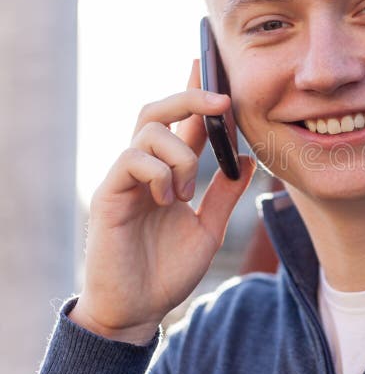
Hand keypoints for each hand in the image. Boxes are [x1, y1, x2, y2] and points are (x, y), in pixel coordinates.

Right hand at [69, 60, 255, 344]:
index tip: (212, 64)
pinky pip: (132, 159)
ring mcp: (124, 179)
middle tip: (222, 101)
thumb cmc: (168, 270)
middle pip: (158, 110)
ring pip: (149, 130)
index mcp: (170, 172)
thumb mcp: (208, 228)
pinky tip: (168, 199)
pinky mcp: (108, 195)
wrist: (139, 309)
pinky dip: (159, 172)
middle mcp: (145, 168)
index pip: (183, 122)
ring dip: (180, 155)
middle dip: (190, 96)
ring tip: (187, 192)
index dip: (197, 93)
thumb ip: (225, 195)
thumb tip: (247, 160)